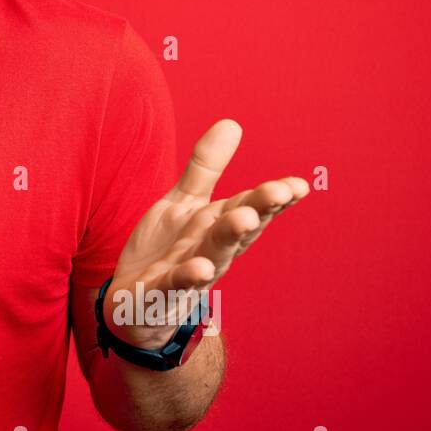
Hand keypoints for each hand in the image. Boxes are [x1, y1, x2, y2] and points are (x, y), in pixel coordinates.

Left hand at [103, 119, 308, 349]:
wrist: (133, 307)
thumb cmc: (166, 251)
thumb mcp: (183, 204)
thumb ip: (205, 168)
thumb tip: (232, 123)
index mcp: (217, 227)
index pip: (249, 207)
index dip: (273, 197)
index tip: (298, 185)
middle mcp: (210, 251)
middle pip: (237, 228)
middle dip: (258, 210)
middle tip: (278, 192)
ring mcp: (188, 274)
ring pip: (213, 255)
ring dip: (229, 237)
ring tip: (244, 218)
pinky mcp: (160, 293)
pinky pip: (175, 284)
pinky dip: (187, 276)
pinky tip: (197, 267)